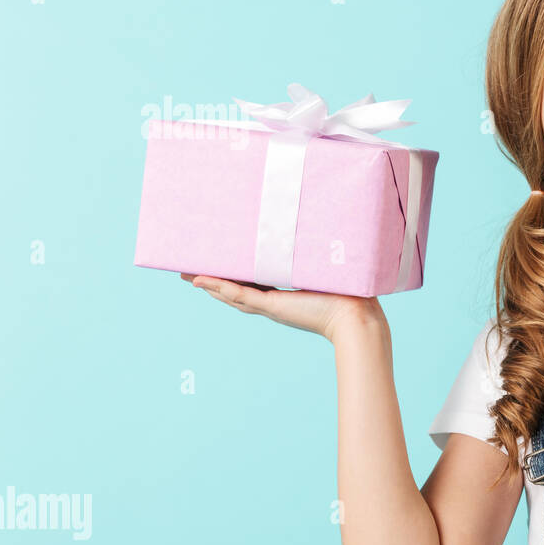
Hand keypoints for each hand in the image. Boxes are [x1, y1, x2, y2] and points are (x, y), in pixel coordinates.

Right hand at [180, 273, 384, 341]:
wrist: (357, 317)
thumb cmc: (350, 295)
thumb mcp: (325, 270)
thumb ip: (317, 256)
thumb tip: (323, 227)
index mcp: (286, 295)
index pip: (254, 283)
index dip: (233, 275)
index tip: (216, 266)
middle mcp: (275, 303)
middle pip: (235, 291)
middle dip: (211, 281)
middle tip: (187, 271)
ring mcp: (272, 306)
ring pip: (232, 294)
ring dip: (209, 284)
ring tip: (186, 275)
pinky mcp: (273, 306)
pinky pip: (240, 295)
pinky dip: (220, 287)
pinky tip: (202, 280)